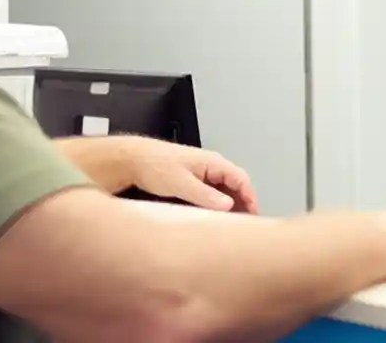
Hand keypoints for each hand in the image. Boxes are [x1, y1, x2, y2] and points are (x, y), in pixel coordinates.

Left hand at [123, 136, 259, 213]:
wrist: (132, 160)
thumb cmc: (154, 165)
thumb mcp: (181, 183)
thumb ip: (205, 195)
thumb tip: (228, 205)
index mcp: (212, 162)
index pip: (241, 179)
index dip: (250, 197)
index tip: (253, 215)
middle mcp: (210, 166)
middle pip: (235, 186)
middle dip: (242, 204)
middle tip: (245, 225)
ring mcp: (201, 174)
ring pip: (223, 191)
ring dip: (229, 206)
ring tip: (230, 225)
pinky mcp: (192, 182)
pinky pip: (211, 195)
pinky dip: (216, 206)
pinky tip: (212, 219)